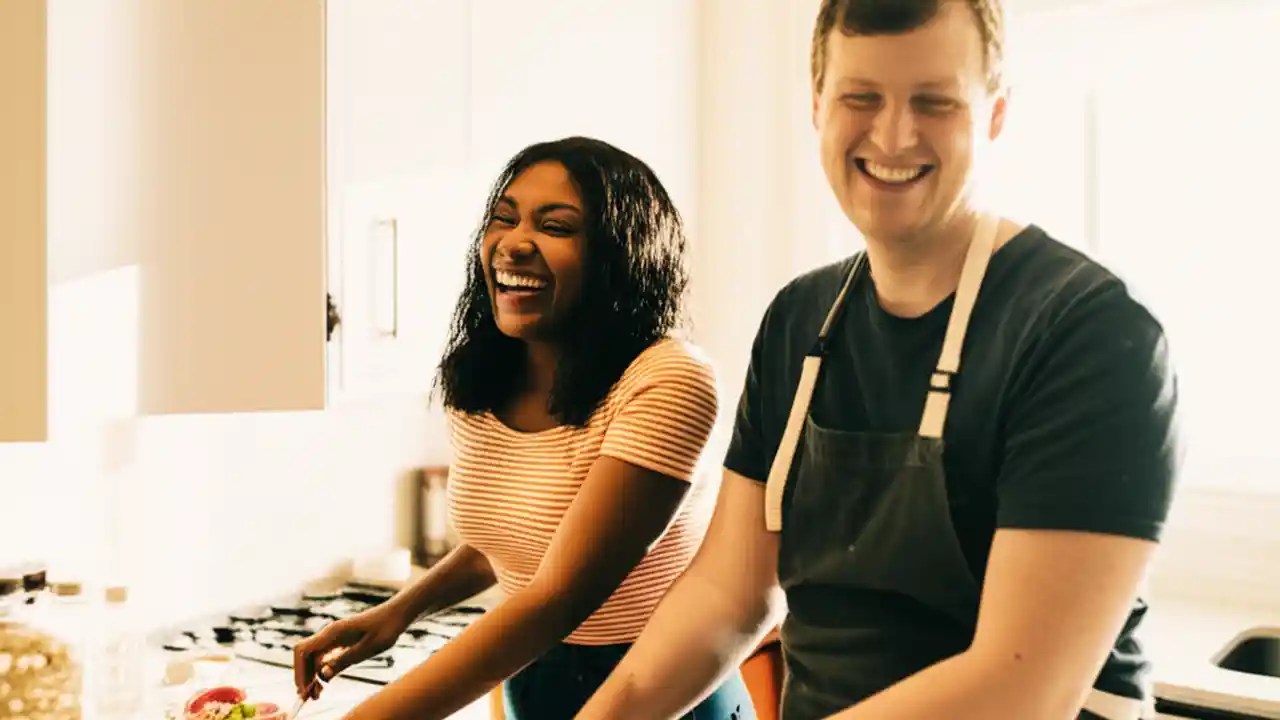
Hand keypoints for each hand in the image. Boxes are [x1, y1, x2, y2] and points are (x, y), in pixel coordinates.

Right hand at [293, 602, 409, 698]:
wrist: (396, 615)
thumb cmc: (385, 629)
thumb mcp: (368, 648)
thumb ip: (345, 660)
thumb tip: (322, 675)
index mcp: (333, 632)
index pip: (303, 651)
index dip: (299, 671)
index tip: (303, 690)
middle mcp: (329, 634)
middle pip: (304, 656)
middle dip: (303, 677)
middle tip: (309, 698)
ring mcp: (333, 637)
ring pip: (312, 658)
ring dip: (311, 676)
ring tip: (317, 695)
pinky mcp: (339, 642)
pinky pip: (323, 657)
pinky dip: (320, 671)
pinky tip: (325, 683)